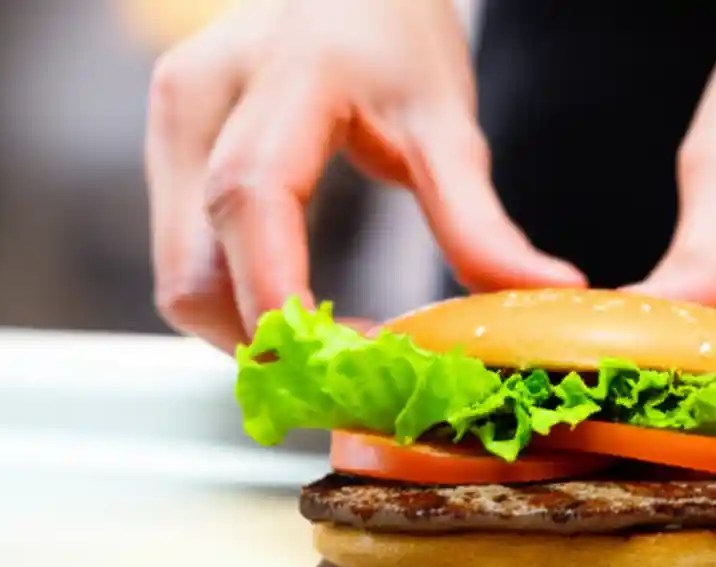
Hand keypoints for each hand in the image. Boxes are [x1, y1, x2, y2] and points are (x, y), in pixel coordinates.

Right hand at [146, 0, 582, 351]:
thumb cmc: (393, 36)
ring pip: (180, 274)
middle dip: (264, 340)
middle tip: (347, 380)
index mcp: (283, 75)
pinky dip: (235, 300)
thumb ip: (482, 220)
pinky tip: (297, 311)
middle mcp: (201, 96)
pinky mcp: (166, 148)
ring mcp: (171, 122)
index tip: (325, 366)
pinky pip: (184, 256)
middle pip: (194, 264)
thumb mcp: (446, 122)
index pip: (251, 195)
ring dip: (247, 330)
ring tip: (331, 349)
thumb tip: (549, 293)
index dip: (275, 292)